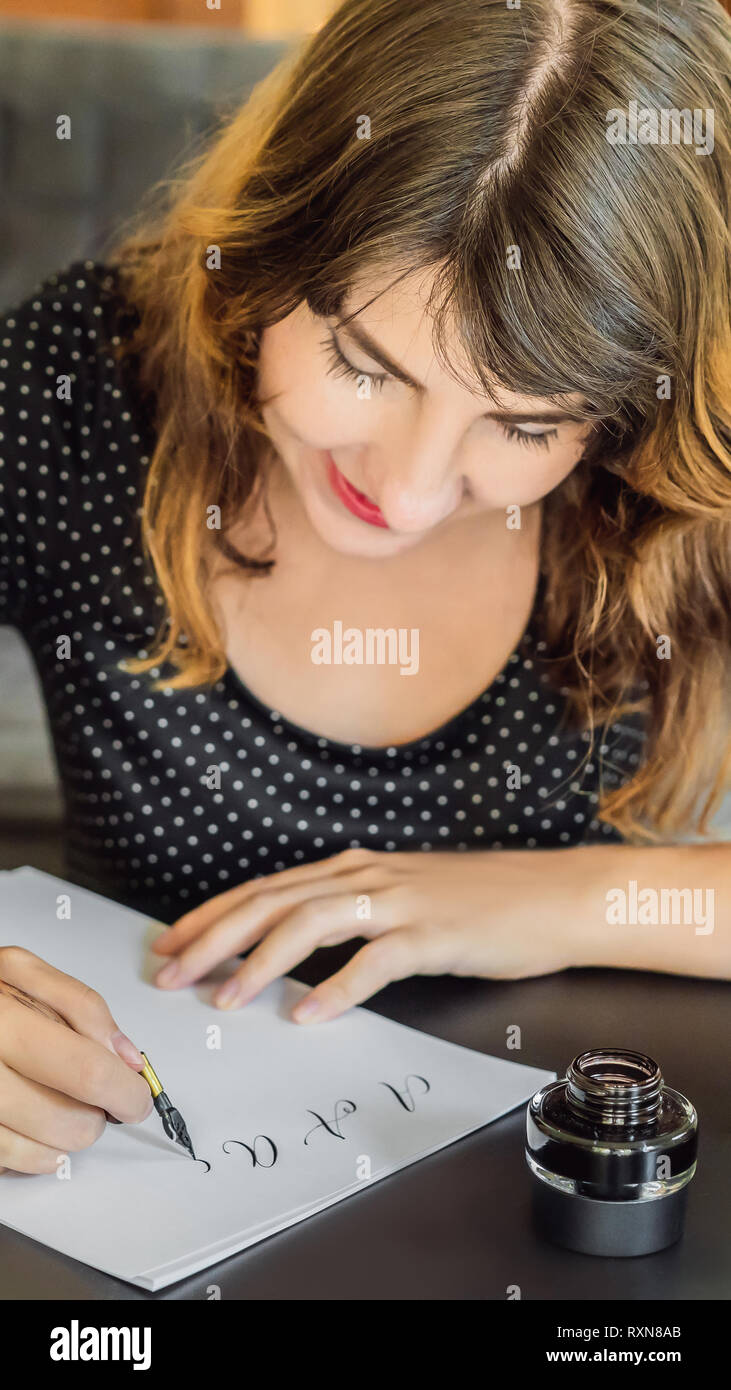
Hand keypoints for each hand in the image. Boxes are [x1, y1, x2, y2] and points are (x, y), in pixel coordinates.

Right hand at [0, 947, 152, 1174]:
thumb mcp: (20, 972)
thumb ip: (79, 1006)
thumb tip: (125, 1055)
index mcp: (3, 1020)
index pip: (87, 1070)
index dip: (125, 1090)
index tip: (138, 1094)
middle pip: (68, 1116)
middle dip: (101, 1114)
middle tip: (105, 1100)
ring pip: (45, 1145)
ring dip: (72, 1135)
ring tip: (71, 1109)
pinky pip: (9, 1160)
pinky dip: (38, 1157)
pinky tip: (45, 1138)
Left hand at [152, 847, 582, 1023]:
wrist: (553, 895)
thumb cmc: (480, 901)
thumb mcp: (403, 895)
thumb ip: (352, 911)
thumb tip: (298, 941)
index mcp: (353, 868)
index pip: (265, 889)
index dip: (211, 917)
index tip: (170, 945)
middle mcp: (366, 876)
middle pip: (271, 902)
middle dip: (212, 939)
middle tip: (170, 975)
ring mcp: (399, 902)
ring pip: (310, 923)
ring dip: (259, 963)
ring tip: (225, 999)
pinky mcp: (432, 934)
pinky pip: (374, 962)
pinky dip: (336, 989)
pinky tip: (308, 1015)